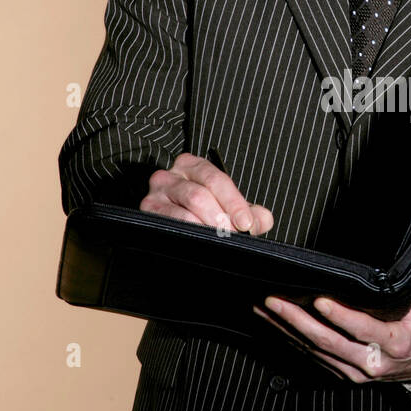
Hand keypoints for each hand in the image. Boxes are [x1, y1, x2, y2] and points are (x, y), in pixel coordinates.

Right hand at [139, 151, 274, 234]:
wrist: (175, 229)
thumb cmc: (205, 213)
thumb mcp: (229, 209)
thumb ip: (251, 212)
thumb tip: (263, 219)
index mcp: (192, 166)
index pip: (216, 179)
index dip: (234, 203)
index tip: (246, 223)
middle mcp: (170, 175)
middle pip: (200, 196)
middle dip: (221, 219)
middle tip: (233, 237)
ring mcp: (155, 194)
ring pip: (185, 213)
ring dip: (206, 230)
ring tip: (219, 242)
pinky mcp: (147, 213)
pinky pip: (170, 224)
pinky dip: (189, 235)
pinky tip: (200, 244)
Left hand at [253, 237, 410, 383]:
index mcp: (397, 342)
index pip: (363, 330)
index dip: (341, 317)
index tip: (320, 300)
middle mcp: (373, 361)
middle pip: (329, 342)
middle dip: (298, 321)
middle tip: (274, 300)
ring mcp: (357, 370)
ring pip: (316, 351)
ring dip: (287, 330)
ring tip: (266, 308)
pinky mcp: (345, 372)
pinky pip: (315, 357)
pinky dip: (292, 340)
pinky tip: (276, 324)